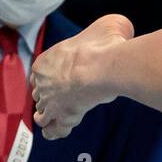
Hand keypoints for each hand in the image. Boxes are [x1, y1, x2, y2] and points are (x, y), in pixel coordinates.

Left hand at [32, 14, 131, 139]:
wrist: (101, 68)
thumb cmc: (102, 48)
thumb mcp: (107, 27)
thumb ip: (109, 31)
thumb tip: (121, 33)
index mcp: (46, 61)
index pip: (40, 73)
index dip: (47, 78)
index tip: (55, 81)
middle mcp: (44, 83)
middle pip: (40, 94)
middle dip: (46, 97)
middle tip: (56, 101)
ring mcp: (51, 102)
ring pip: (42, 113)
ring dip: (46, 116)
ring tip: (50, 120)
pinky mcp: (62, 118)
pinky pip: (53, 129)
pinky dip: (54, 132)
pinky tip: (54, 134)